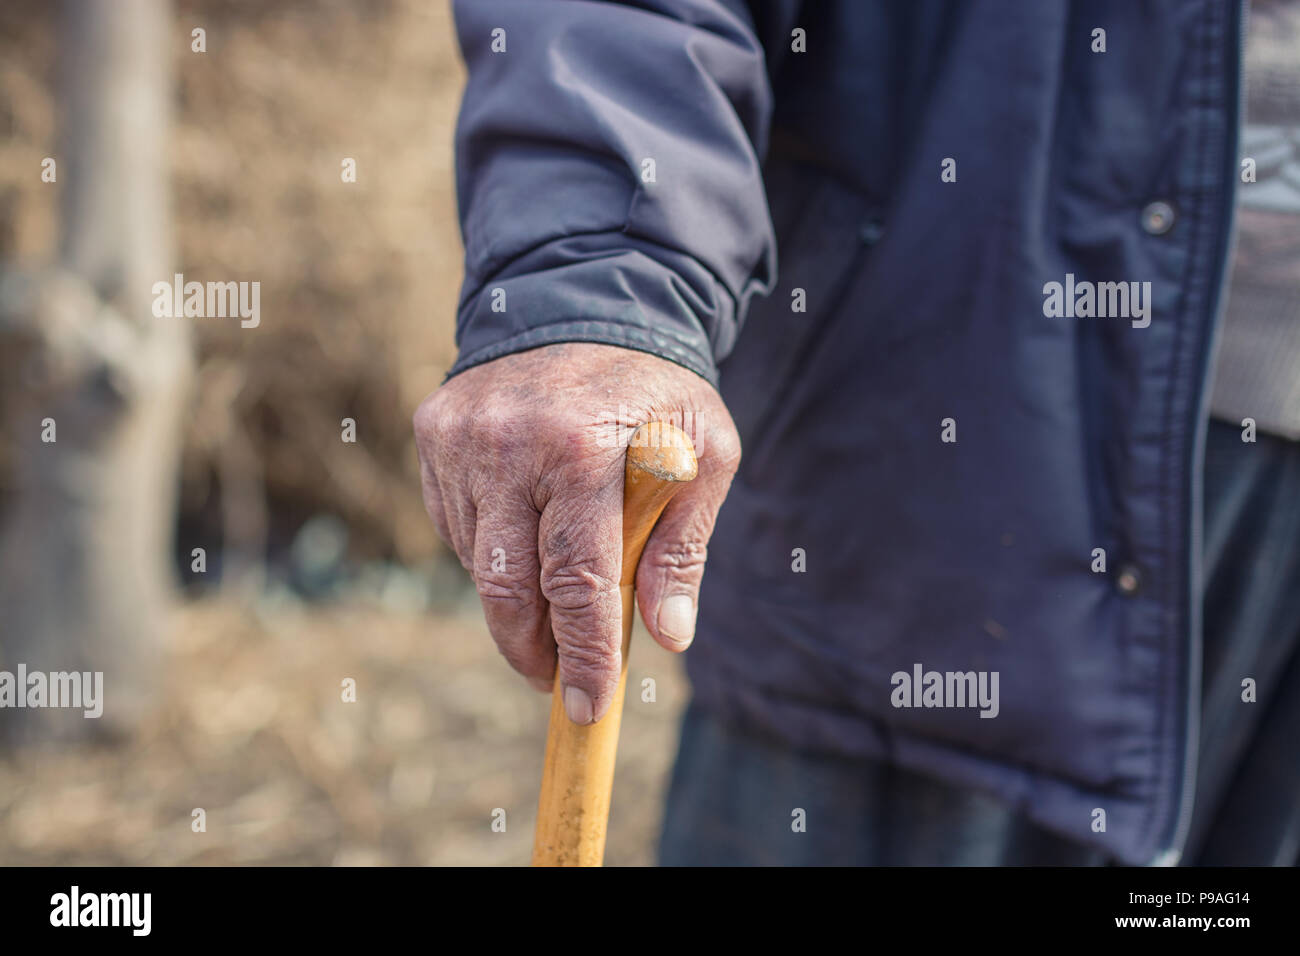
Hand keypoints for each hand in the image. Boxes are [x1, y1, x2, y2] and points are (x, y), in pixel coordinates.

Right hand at [413, 343, 740, 723]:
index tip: (585, 707)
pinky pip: (456, 524)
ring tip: (556, 588)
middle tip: (556, 677)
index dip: (583, 652)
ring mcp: (460, 438)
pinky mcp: (433, 433)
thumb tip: (666, 637)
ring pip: (479, 561)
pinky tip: (526, 530)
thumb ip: (683, 544)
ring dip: (516, 595)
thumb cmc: (657, 387)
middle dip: (531, 649)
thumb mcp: (705, 452)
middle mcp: (507, 443)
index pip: (576, 578)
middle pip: (507, 587)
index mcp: (581, 447)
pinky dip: (492, 549)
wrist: (585, 299)